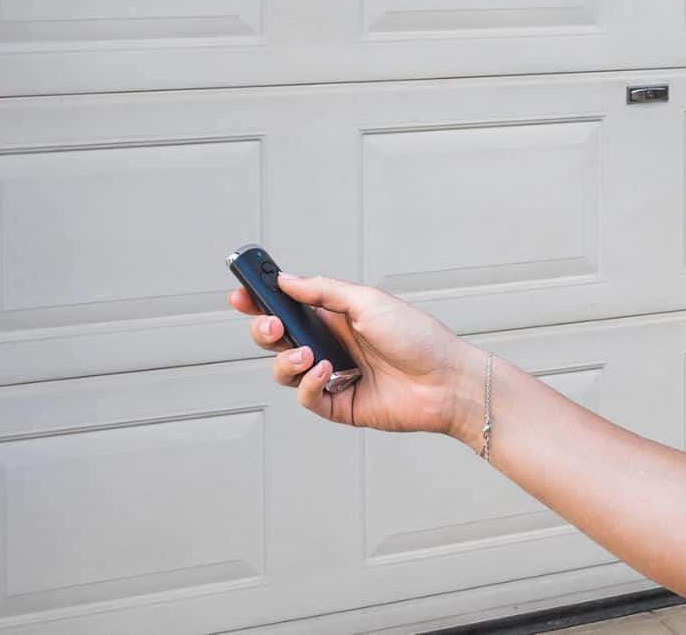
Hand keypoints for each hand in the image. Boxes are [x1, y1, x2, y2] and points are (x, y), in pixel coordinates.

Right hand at [230, 272, 479, 436]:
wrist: (445, 379)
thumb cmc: (416, 336)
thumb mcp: (368, 301)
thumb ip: (323, 291)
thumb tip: (286, 280)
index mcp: (336, 317)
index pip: (289, 307)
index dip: (262, 302)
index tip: (239, 294)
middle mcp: (331, 345)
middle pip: (278, 340)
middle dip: (264, 332)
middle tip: (272, 326)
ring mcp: (333, 376)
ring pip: (285, 371)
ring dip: (286, 361)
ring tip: (307, 354)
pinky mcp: (339, 405)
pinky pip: (307, 397)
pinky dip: (309, 384)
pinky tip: (327, 373)